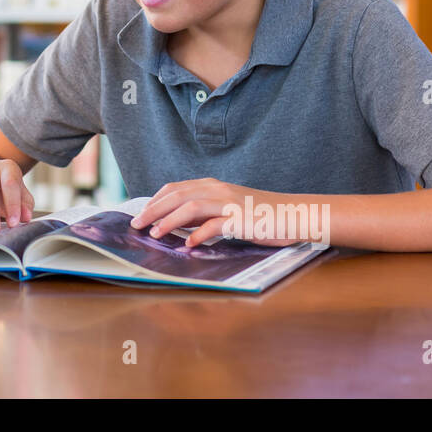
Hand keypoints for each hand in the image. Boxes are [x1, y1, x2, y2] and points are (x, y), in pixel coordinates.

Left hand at [129, 178, 299, 247]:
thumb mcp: (227, 209)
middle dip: (153, 211)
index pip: (175, 188)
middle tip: (137, 225)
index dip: (155, 200)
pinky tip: (188, 245)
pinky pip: (214, 225)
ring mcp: (229, 203)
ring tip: (155, 234)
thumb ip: (204, 212)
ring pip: (190, 208)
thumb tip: (177, 223)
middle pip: (177, 196)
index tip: (141, 213)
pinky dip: (198, 235)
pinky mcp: (240, 218)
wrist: (294, 214)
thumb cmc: (260, 215)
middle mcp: (217, 190)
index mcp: (212, 186)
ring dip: (169, 222)